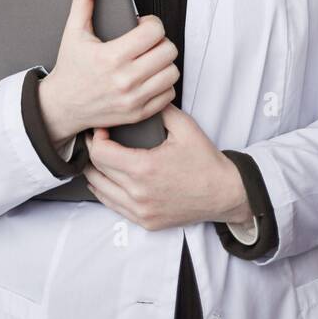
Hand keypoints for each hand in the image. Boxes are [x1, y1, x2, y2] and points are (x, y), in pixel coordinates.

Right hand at [37, 0, 179, 143]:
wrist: (61, 106)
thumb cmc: (70, 67)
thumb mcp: (73, 30)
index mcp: (111, 56)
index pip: (154, 32)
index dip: (151, 23)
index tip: (141, 26)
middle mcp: (125, 80)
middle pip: (168, 51)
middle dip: (159, 41)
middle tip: (146, 42)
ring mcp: (133, 99)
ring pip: (172, 73)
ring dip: (163, 63)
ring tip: (148, 59)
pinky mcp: (138, 114)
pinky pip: (168, 94)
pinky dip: (163, 84)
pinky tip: (148, 77)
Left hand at [82, 103, 252, 230]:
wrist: (224, 193)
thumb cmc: (205, 161)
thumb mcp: (184, 126)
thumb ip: (158, 108)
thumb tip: (141, 97)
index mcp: (144, 169)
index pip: (101, 153)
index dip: (96, 137)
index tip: (103, 129)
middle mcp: (138, 193)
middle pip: (96, 170)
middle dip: (93, 151)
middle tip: (99, 138)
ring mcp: (141, 211)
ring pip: (99, 191)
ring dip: (96, 171)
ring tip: (101, 156)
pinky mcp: (145, 221)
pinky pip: (112, 206)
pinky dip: (105, 190)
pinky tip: (109, 178)